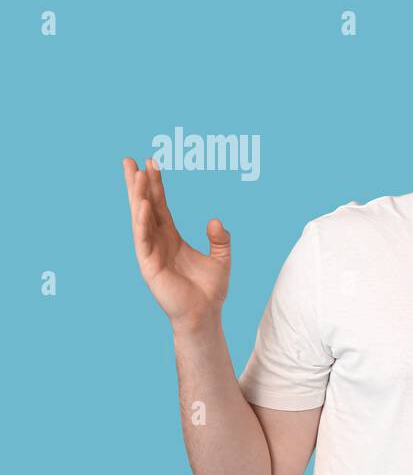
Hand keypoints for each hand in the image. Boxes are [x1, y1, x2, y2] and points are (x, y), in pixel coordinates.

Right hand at [123, 157, 230, 332]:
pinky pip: (143, 240)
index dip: (156, 184)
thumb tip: (215, 220)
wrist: (204, 315)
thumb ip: (220, 239)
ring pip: (141, 219)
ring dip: (137, 197)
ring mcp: (150, 252)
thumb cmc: (210, 290)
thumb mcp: (222, 258)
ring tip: (134, 174)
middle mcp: (158, 241)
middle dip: (136, 184)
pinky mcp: (149, 266)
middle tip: (129, 159)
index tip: (152, 162)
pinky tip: (142, 207)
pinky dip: (142, 223)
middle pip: (144, 206)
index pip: (161, 205)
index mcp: (172, 237)